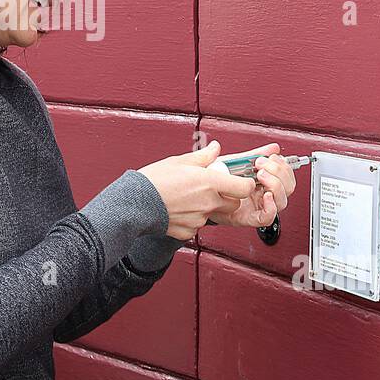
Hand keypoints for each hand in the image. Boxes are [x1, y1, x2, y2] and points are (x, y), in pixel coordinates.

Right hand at [137, 140, 256, 241]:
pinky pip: (197, 225)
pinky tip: (179, 210)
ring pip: (213, 214)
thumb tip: (216, 148)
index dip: (244, 185)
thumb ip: (203, 156)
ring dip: (208, 207)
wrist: (135, 203)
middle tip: (212, 189)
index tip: (238, 182)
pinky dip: (192, 218)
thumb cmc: (155, 180)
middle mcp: (209, 203)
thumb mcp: (180, 161)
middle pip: (233, 204)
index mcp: (210, 183)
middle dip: (228, 197)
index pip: (244, 188)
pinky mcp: (189, 231)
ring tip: (188, 198)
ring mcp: (199, 219)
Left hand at [210, 143, 297, 226]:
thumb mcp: (236, 163)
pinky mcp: (248, 218)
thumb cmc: (215, 180)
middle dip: (279, 173)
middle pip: (288, 188)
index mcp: (263, 182)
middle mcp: (263, 195)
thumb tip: (273, 147)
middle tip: (262, 165)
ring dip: (276, 185)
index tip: (272, 157)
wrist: (198, 193)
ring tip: (261, 176)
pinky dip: (271, 207)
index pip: (286, 177)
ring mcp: (257, 207)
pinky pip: (267, 217)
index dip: (284, 166)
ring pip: (282, 202)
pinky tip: (265, 196)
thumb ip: (255, 155)